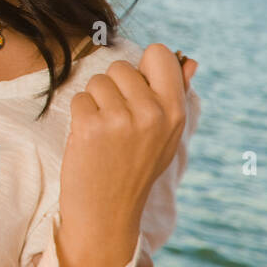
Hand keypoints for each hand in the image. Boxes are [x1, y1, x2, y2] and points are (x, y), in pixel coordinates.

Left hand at [57, 44, 194, 266]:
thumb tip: (188, 60)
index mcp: (175, 111)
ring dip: (94, 102)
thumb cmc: (135, 168)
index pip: (158, 53)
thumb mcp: (166, 135)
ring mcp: (121, 119)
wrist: (107, 212)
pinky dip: (79, 115)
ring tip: (104, 132)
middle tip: (118, 123)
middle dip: (113, 88)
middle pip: (120, 66)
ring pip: (96, 81)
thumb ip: (175, 95)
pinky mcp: (91, 126)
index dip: (142, 67)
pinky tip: (90, 140)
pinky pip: (79, 98)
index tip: (137, 90)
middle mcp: (152, 113)